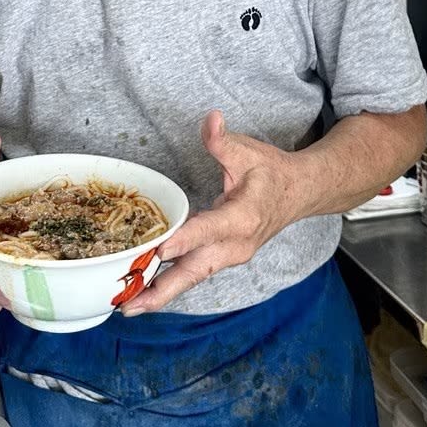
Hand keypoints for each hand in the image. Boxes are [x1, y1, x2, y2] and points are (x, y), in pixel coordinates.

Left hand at [120, 110, 299, 315]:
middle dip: (162, 289)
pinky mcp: (224, 258)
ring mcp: (231, 255)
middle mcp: (236, 244)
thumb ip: (222, 140)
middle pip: (196, 270)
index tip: (160, 249)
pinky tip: (146, 293)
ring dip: (161, 293)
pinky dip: (170, 284)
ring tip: (128, 307)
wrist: (298, 194)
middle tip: (129, 305)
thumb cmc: (272, 172)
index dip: (185, 239)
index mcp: (243, 217)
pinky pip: (195, 273)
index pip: (209, 229)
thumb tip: (211, 119)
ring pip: (193, 277)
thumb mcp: (248, 152)